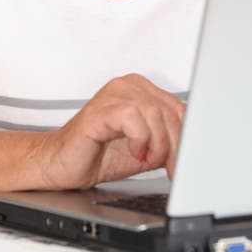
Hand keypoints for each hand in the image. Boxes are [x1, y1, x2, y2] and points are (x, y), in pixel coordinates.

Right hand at [37, 74, 185, 188]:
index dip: (185, 136)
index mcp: (140, 90)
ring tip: (146, 158)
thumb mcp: (144, 150)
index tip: (184, 162)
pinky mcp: (99, 110)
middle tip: (169, 166)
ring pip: (154, 112)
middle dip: (174, 143)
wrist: (61, 166)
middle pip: (168, 109)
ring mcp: (112, 94)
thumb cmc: (97, 155)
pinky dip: (140, 138)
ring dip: (157, 142)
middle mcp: (127, 86)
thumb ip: (166, 143)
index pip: (177, 107)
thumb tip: (190, 150)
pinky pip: (133, 117)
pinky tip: (134, 151)